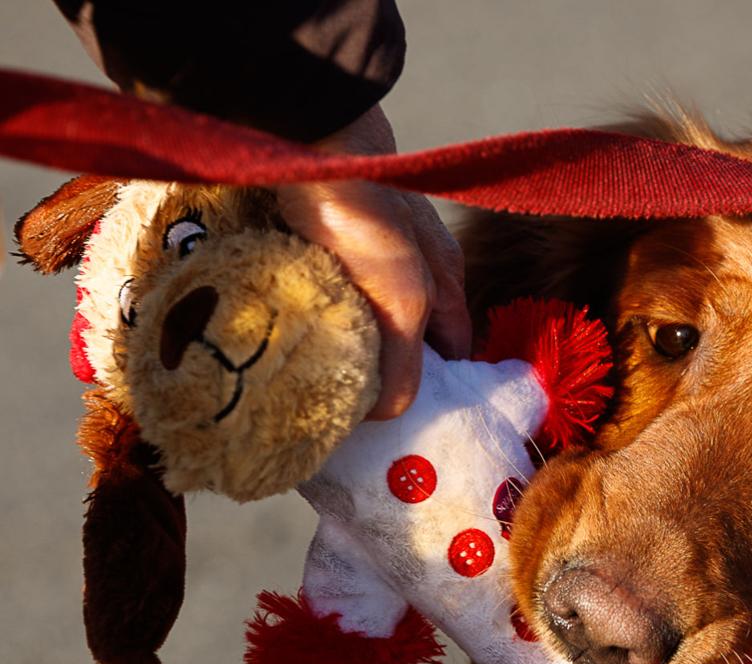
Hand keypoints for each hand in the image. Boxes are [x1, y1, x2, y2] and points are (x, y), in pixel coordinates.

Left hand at [276, 105, 470, 419]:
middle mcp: (408, 267)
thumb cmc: (370, 216)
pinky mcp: (315, 238)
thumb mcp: (402, 301)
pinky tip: (285, 338)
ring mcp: (360, 251)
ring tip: (312, 383)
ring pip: (356, 317)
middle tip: (351, 410)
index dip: (440, 390)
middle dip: (381, 370)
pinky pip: (315, 292)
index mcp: (444, 280)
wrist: (307, 138)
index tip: (409, 426)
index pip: (455, 353)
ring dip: (338, 346)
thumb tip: (387, 415)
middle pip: (402, 335)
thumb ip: (403, 362)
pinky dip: (304, 316)